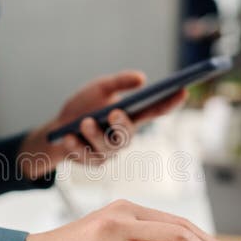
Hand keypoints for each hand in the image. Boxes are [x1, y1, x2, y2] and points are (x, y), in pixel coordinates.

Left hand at [19, 71, 185, 178]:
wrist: (57, 129)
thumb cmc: (84, 107)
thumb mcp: (99, 88)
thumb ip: (119, 82)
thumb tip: (141, 78)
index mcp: (131, 117)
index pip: (155, 111)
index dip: (170, 102)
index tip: (183, 90)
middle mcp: (124, 137)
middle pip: (129, 134)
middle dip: (122, 124)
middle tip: (114, 112)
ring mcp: (108, 152)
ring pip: (107, 147)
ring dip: (95, 134)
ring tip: (84, 122)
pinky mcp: (92, 162)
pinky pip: (85, 156)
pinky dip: (75, 146)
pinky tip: (68, 137)